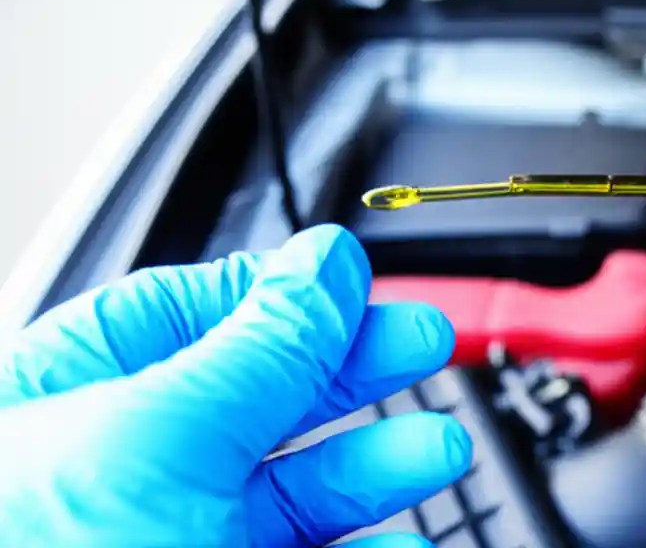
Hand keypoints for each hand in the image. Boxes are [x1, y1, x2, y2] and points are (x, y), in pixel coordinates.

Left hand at [0, 224, 471, 546]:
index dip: (277, 292)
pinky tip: (400, 545)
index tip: (353, 282)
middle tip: (424, 343)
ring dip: (374, 467)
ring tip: (435, 449)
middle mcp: (119, 477)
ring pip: (292, 496)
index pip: (182, 316)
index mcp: (69, 401)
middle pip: (257, 398)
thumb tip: (325, 265)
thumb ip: (259, 348)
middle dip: (351, 369)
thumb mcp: (159, 438)